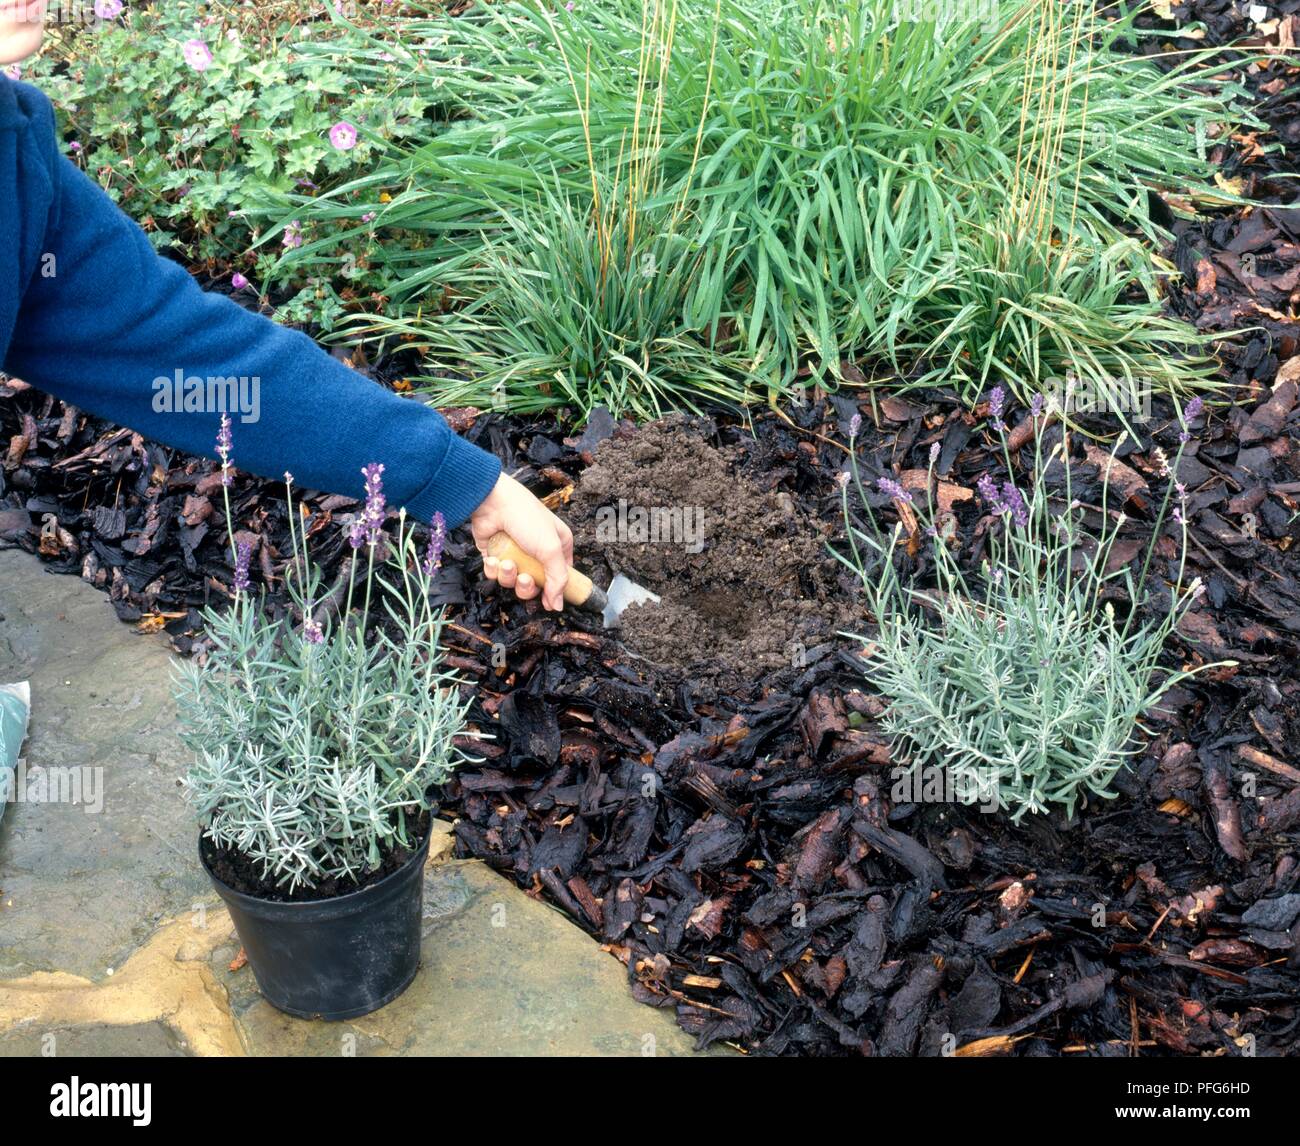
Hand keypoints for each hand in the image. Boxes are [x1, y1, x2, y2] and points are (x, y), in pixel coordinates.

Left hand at [469, 472, 574, 610]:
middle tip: (524, 578)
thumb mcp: (551, 549)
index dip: (554, 591)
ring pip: (513, 581)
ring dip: (508, 576)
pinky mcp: (496, 553)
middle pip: (535, 584)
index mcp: (557, 546)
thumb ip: (557, 580)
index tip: (548, 602)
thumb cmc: (526, 517)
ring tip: (506, 564)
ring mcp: (515, 553)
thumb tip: (558, 606)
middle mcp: (537, 551)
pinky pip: (495, 573)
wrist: (493, 502)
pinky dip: (493, 569)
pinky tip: (494, 558)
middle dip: (527, 586)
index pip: (560, 576)